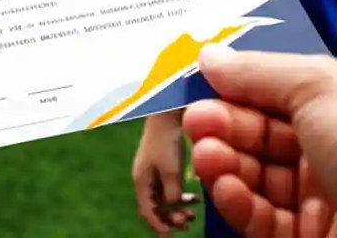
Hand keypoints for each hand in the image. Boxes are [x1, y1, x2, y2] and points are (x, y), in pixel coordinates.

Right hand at [132, 111, 195, 233]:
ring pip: (164, 198)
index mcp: (141, 179)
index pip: (146, 210)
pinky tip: (196, 198)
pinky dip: (182, 196)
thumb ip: (172, 190)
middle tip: (186, 225)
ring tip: (192, 214)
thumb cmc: (167, 137)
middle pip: (154, 207)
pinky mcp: (165, 164)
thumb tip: (175, 208)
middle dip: (169, 219)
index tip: (171, 234)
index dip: (158, 225)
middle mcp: (145, 177)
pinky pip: (171, 187)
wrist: (168, 110)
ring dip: (177, 209)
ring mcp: (154, 171)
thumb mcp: (170, 167)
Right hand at [182, 46, 336, 237]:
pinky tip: (225, 185)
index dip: (240, 88)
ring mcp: (325, 197)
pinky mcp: (312, 237)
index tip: (202, 85)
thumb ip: (259, 71)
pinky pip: (263, 218)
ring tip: (206, 154)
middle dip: (225, 125)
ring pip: (258, 176)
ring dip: (225, 162)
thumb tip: (211, 56)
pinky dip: (238, 200)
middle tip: (195, 122)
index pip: (280, 90)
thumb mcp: (318, 83)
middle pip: (263, 134)